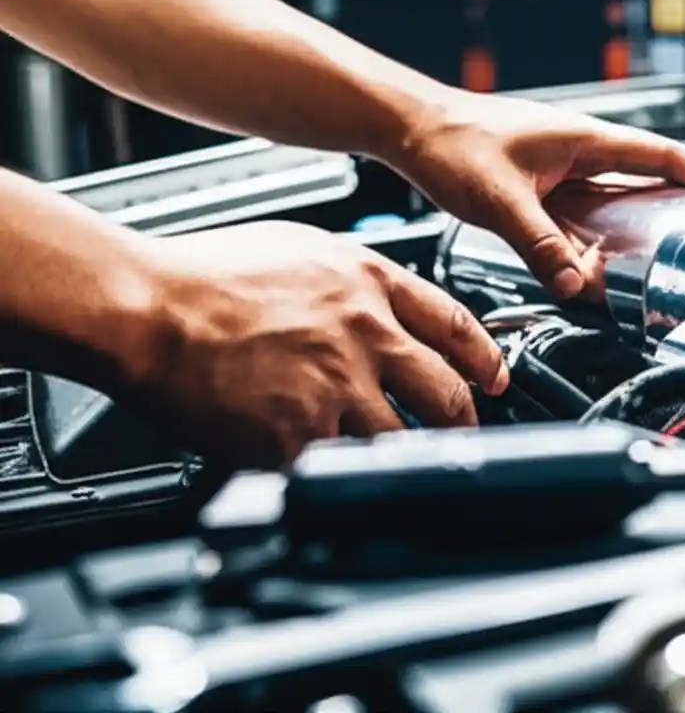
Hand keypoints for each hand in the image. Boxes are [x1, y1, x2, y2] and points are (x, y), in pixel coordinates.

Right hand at [121, 222, 506, 468]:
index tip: (493, 378)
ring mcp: (338, 390)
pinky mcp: (301, 436)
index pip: (457, 326)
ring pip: (402, 442)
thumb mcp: (301, 250)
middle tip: (459, 435)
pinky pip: (338, 470)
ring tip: (395, 465)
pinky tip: (332, 476)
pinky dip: (339, 478)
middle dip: (462, 423)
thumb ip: (355, 284)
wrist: (147, 308)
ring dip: (403, 457)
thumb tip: (386, 310)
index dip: (485, 360)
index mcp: (370, 286)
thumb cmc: (204, 276)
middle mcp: (367, 337)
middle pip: (448, 394)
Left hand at [386, 90, 684, 297]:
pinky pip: (583, 217)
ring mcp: (562, 170)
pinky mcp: (542, 188)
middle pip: (646, 181)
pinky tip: (599, 264)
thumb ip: (539, 244)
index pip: (661, 154)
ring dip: (635, 230)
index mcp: (584, 140)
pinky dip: (598, 239)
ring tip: (659, 262)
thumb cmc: (451, 142)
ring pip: (614, 203)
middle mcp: (580, 152)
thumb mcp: (499, 199)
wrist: (411, 131)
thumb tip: (573, 282)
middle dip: (677, 209)